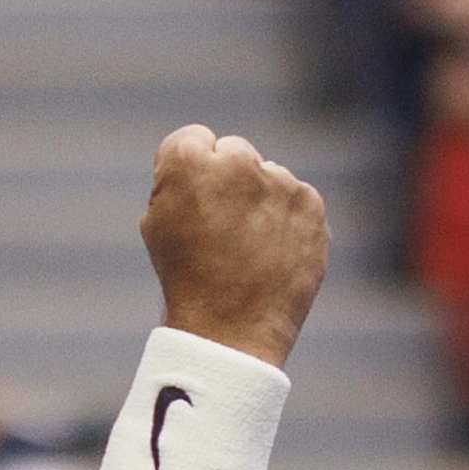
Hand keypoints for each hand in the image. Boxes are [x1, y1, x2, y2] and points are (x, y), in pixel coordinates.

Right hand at [140, 125, 327, 368]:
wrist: (230, 331)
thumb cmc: (185, 278)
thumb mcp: (157, 222)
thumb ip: (178, 178)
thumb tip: (207, 165)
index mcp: (189, 161)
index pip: (191, 139)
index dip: (188, 173)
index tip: (190, 202)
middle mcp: (238, 162)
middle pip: (233, 152)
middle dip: (227, 179)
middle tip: (220, 227)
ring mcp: (280, 182)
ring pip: (268, 176)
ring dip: (259, 199)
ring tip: (247, 247)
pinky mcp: (310, 204)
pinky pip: (295, 199)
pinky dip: (286, 220)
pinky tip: (271, 252)